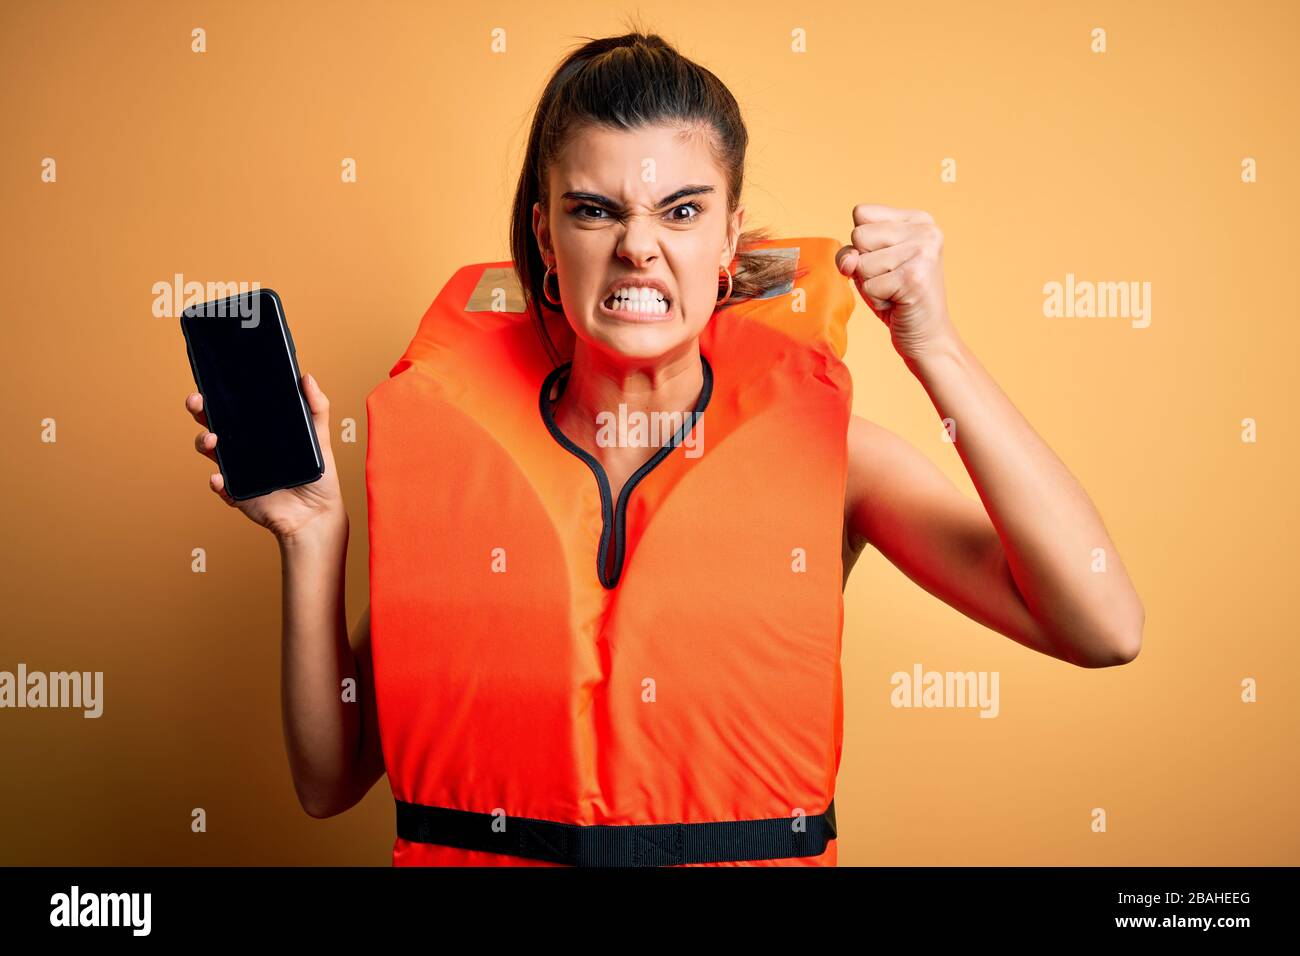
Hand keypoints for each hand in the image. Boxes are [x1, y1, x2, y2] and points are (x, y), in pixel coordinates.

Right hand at [185, 372, 345, 540]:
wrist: (316, 513)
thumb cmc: (318, 476)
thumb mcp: (320, 438)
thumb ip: (316, 408)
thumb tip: (306, 377)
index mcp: (260, 430)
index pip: (234, 407)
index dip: (218, 394)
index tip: (210, 382)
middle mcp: (244, 447)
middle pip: (213, 423)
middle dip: (200, 410)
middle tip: (198, 401)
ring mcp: (238, 469)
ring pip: (211, 451)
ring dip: (204, 442)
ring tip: (213, 439)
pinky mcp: (236, 491)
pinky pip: (220, 485)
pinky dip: (216, 482)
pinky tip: (219, 478)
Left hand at [835, 203, 958, 363]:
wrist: (927, 336)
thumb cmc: (895, 297)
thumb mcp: (869, 266)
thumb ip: (851, 252)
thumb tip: (848, 260)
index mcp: (917, 219)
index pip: (861, 213)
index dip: (862, 243)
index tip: (886, 261)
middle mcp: (926, 230)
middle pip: (859, 235)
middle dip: (865, 264)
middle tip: (891, 279)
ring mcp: (923, 252)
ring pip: (862, 263)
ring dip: (871, 284)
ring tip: (895, 291)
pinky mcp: (915, 277)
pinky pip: (869, 286)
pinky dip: (876, 300)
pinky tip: (898, 302)